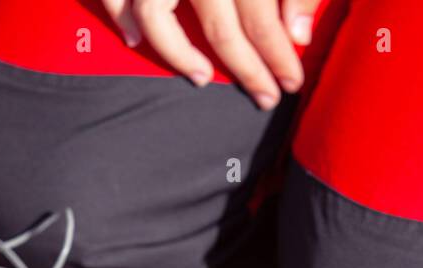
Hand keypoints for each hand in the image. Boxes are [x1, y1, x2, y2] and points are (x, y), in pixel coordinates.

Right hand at [101, 0, 321, 108]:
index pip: (260, 15)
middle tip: (266, 98)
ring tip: (202, 77)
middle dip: (246, 68)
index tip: (292, 83)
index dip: (279, 54)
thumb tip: (300, 34)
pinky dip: (121, 19)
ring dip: (178, 53)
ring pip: (156, 16)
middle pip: (220, 25)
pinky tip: (135, 40)